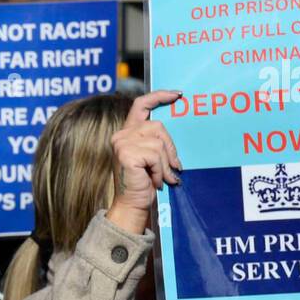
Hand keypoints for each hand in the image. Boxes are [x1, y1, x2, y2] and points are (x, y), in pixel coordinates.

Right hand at [107, 89, 182, 233]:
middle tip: (175, 167)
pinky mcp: (127, 154)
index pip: (140, 105)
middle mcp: (121, 135)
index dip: (159, 96)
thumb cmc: (144, 183)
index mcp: (127, 133)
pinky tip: (155, 181)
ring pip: (158, 142)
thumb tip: (172, 136)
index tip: (177, 94)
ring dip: (165, 164)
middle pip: (157, 126)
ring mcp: (122, 143)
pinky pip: (155, 155)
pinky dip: (160, 170)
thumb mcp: (152, 158)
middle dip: (170, 148)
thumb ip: (156, 142)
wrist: (132, 205)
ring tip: (163, 178)